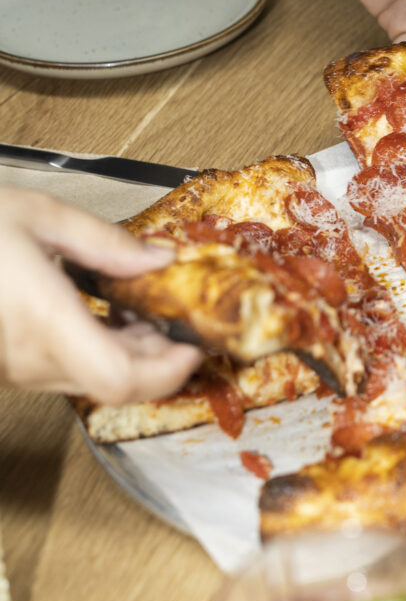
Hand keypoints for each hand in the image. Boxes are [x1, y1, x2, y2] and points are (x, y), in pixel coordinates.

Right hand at [0, 189, 202, 402]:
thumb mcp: (37, 214)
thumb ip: (104, 242)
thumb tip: (157, 259)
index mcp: (40, 317)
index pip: (117, 378)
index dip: (166, 372)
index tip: (191, 345)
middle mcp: (24, 356)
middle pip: (111, 385)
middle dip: (156, 358)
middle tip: (175, 321)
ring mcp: (9, 369)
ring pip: (85, 381)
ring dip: (124, 354)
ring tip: (136, 308)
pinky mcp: (1, 367)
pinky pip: (57, 371)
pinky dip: (90, 349)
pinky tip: (96, 313)